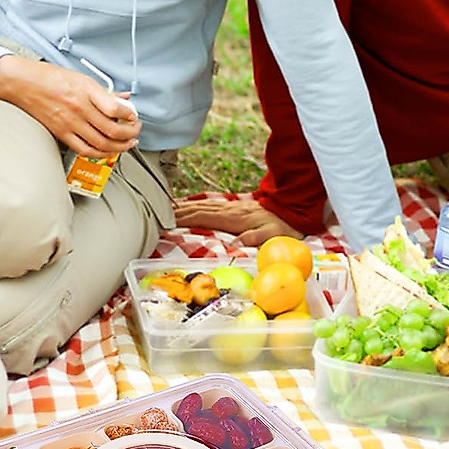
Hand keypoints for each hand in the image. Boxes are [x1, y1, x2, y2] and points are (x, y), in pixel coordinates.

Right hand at [0, 54, 140, 155]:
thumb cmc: (49, 77)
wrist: (21, 83)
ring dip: (120, 146)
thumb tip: (123, 98)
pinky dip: (101, 153)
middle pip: (112, 129)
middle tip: (136, 130)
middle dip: (130, 133)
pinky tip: (109, 150)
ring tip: (128, 143)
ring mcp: (69, 123)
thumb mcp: (81, 77)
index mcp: (85, 90)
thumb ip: (104, 91)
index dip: (129, 115)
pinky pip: (85, 149)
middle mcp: (78, 108)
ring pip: (102, 143)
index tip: (134, 115)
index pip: (114, 108)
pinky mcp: (61, 133)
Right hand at [172, 197, 303, 246]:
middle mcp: (228, 210)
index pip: (203, 217)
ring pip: (200, 205)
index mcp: (234, 218)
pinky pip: (208, 206)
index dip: (184, 219)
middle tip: (155, 214)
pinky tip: (186, 207)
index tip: (166, 221)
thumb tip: (240, 242)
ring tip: (164, 209)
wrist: (294, 209)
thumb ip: (258, 237)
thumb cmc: (284, 227)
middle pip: (197, 209)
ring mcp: (230, 207)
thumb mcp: (275, 235)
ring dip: (182, 207)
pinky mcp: (233, 208)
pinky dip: (193, 205)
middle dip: (176, 212)